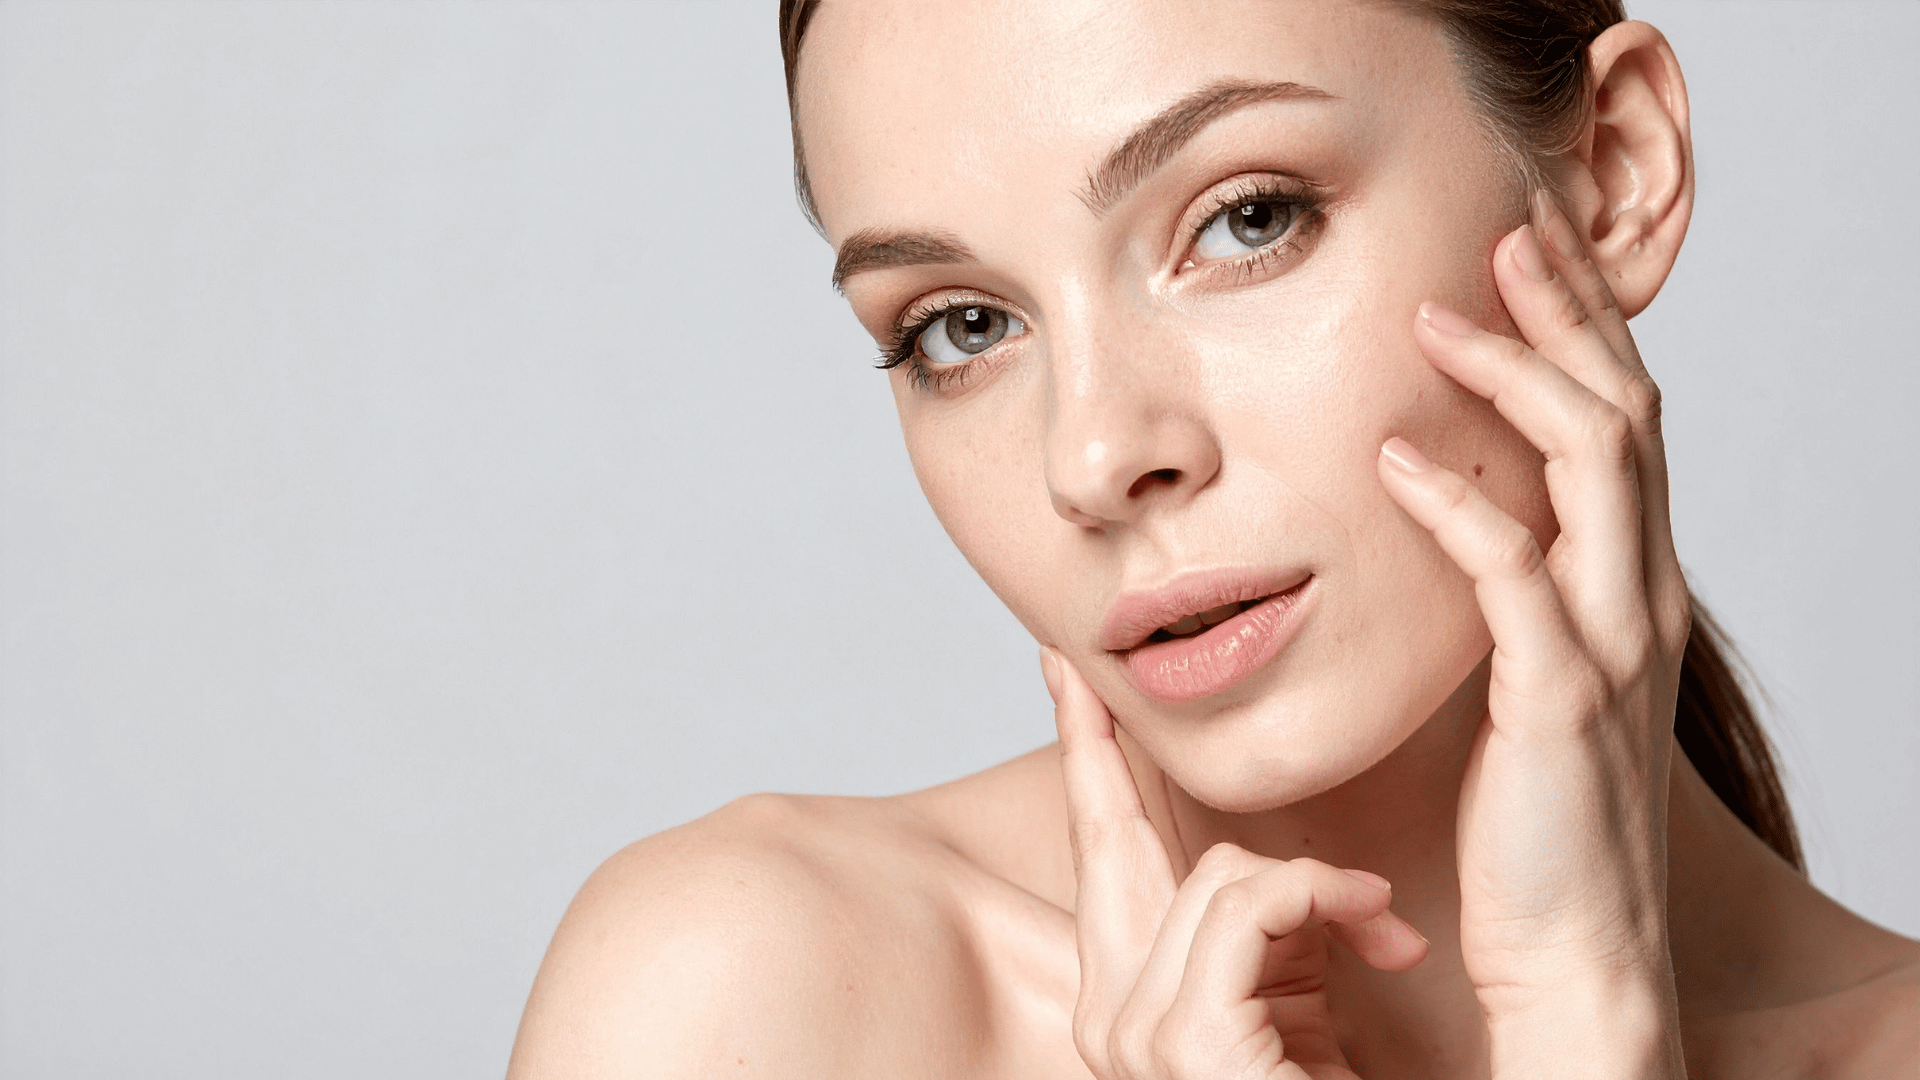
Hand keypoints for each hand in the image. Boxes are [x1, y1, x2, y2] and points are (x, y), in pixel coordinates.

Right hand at [1043, 649, 1428, 1079]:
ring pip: (1218, 871)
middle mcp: (1111, 1012)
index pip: (1100, 852)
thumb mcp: (1295, 996)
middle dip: (1096, 742)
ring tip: (1386, 928)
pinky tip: (1384, 934)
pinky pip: (1250, 901)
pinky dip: (1326, 900)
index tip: (1064, 673)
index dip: (1083, 756)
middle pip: (1109, 835)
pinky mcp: (1185, 1042)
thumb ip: (1263, 926)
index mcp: (1131, 997)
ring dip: (1323, 887)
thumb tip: (1274, 856)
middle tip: (1077, 663)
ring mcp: (1135, 1033)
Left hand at [1376, 192, 1690, 1075]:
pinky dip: (1458, 508)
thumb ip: (1512, 597)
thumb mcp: (1531, 682)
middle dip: (1566, 313)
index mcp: (1627, 587)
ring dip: (1515, 378)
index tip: (1523, 248)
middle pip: (1619, 413)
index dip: (1579, 330)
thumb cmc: (1534, 823)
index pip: (1616, 422)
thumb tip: (1447, 515)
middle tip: (1507, 226)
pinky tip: (1395, 461)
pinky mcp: (1559, 701)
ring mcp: (1607, 644)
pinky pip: (1514, 576)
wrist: (1573, 952)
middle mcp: (1635, 598)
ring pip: (1590, 469)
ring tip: (1437, 314)